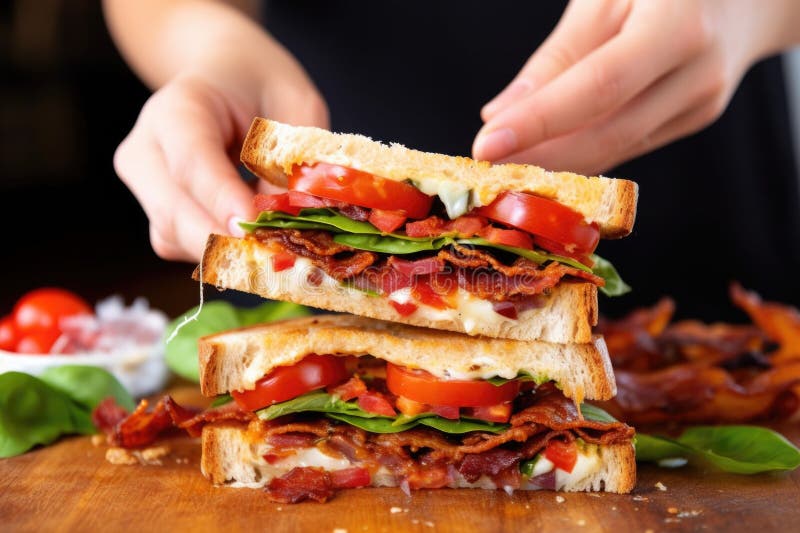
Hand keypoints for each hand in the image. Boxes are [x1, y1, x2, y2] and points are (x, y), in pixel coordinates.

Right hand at [114, 73, 327, 261]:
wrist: (225, 80)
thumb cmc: (263, 89)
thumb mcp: (295, 105)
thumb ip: (294, 156)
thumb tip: (288, 215)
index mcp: (178, 107)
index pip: (191, 159)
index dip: (220, 197)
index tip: (251, 225)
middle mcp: (147, 147)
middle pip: (172, 209)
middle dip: (224, 240)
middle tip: (276, 255)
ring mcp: (144, 185)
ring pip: (174, 236)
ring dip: (225, 251)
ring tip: (274, 246)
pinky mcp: (155, 213)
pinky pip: (182, 245)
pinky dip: (220, 252)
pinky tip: (255, 242)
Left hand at [474, 0, 799, 173]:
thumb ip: (559, 54)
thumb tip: (501, 114)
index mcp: (679, 21)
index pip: (599, 86)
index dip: (539, 122)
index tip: (485, 145)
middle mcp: (699, 71)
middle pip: (607, 132)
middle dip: (539, 157)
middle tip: (484, 167)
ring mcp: (702, 102)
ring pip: (615, 149)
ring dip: (555, 164)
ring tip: (504, 165)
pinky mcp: (694, 119)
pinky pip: (626, 145)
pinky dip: (581, 155)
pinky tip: (544, 157)